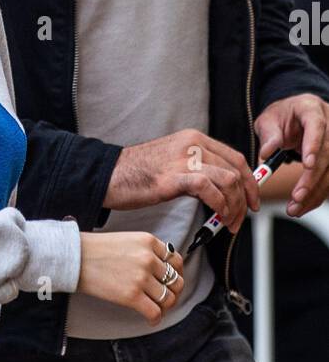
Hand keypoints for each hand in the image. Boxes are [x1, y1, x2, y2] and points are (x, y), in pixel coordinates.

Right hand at [78, 233, 184, 324]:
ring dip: (165, 307)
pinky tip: (150, 320)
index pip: (175, 260)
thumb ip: (144, 249)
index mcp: (148, 241)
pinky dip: (155, 319)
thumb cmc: (94, 249)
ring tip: (157, 310)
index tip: (171, 280)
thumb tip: (159, 267)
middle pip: (176, 281)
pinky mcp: (132, 296)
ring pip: (168, 298)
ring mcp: (141, 278)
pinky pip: (154, 312)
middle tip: (166, 298)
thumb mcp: (126, 239)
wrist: (73, 257)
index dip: (177, 273)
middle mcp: (149, 258)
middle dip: (173, 292)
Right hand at [104, 130, 259, 232]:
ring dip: (235, 206)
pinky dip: (220, 206)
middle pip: (235, 169)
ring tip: (230, 222)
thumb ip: (197, 170)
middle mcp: (193, 145)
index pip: (234, 157)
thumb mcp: (173, 163)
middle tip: (243, 216)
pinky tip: (218, 216)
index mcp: (194, 139)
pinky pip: (210, 191)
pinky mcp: (174, 178)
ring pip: (228, 180)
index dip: (249, 180)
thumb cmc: (137, 174)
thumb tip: (219, 192)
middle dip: (246, 197)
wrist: (109, 175)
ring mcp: (184, 160)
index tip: (252, 199)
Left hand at [256, 94, 328, 216]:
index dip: (314, 145)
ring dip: (316, 192)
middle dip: (313, 178)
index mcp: (310, 108)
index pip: (316, 125)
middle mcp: (328, 122)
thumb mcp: (268, 121)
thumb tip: (266, 153)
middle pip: (327, 152)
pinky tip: (304, 205)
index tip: (308, 165)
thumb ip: (268, 135)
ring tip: (295, 208)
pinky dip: (318, 194)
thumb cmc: (280, 117)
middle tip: (297, 197)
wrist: (293, 117)